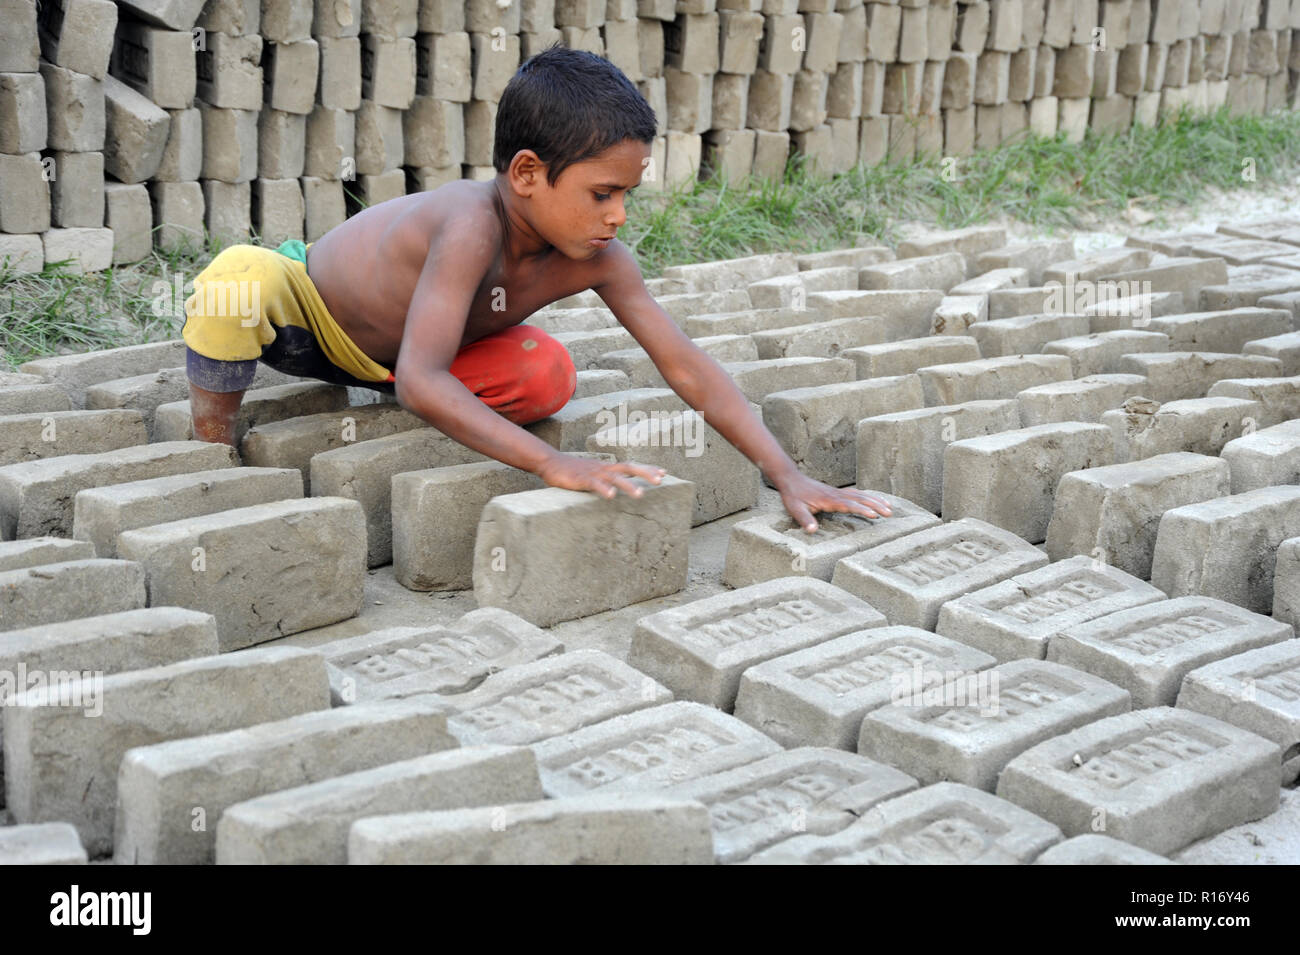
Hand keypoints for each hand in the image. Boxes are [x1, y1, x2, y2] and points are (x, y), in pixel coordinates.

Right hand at [536, 455, 667, 499]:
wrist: (550, 462)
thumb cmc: (571, 471)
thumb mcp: (592, 473)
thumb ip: (605, 479)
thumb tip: (616, 487)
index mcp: (607, 467)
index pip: (631, 466)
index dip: (647, 468)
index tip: (664, 473)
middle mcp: (603, 468)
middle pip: (628, 467)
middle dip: (645, 473)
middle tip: (660, 480)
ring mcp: (593, 473)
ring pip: (614, 478)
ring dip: (628, 485)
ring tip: (640, 495)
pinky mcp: (581, 479)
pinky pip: (594, 484)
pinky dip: (603, 489)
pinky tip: (611, 496)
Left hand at [774, 472, 893, 532]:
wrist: (791, 479)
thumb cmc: (793, 495)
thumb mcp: (795, 509)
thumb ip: (804, 519)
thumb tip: (812, 531)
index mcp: (828, 499)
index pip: (848, 505)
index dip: (861, 510)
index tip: (874, 515)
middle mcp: (836, 494)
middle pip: (859, 498)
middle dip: (875, 505)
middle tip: (889, 513)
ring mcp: (838, 491)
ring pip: (860, 495)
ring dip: (875, 500)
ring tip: (889, 508)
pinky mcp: (837, 492)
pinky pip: (856, 493)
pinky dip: (867, 496)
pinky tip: (875, 500)